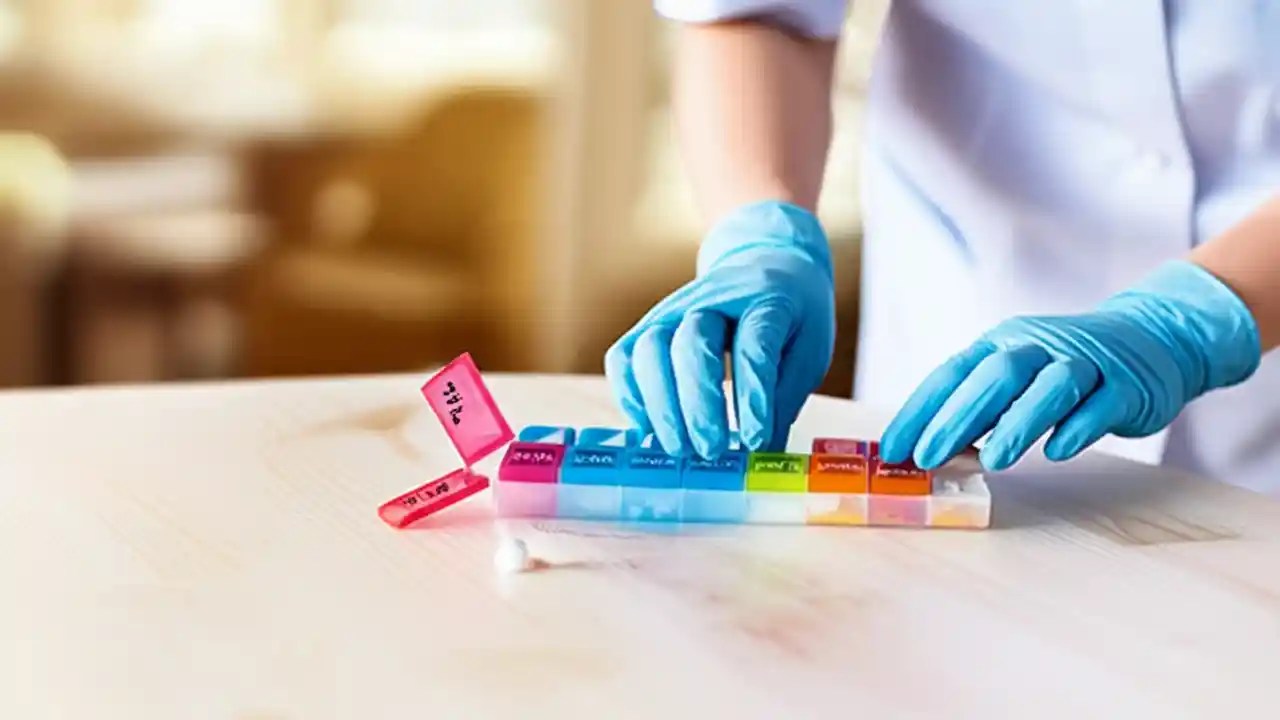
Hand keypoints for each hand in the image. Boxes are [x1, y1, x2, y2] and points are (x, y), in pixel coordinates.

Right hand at [605, 201, 835, 456]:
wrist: (765, 264)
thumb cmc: (790, 318)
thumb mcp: (808, 352)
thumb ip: (784, 398)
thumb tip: (758, 453)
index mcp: (768, 300)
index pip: (755, 345)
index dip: (753, 396)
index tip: (755, 441)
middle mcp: (715, 298)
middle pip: (693, 343)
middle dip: (698, 403)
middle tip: (710, 450)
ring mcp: (674, 309)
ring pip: (649, 348)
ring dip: (659, 405)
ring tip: (679, 449)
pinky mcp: (649, 325)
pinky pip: (624, 358)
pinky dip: (630, 397)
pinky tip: (649, 431)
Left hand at [880, 261, 1261, 470]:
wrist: (1151, 339)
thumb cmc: (1063, 368)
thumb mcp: (1016, 378)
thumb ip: (977, 409)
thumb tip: (926, 450)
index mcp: (1002, 343)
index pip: (952, 374)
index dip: (920, 411)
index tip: (893, 450)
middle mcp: (1040, 346)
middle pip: (997, 374)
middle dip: (958, 417)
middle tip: (929, 458)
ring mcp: (1087, 362)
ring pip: (1051, 385)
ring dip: (1019, 422)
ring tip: (994, 461)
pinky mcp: (1129, 385)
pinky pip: (1102, 404)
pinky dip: (1078, 427)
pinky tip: (1057, 451)